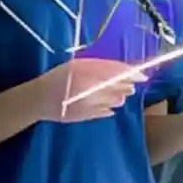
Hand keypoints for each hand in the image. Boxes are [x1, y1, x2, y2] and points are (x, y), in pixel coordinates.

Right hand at [32, 58, 147, 123]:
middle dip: (128, 85)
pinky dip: (110, 107)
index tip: (142, 75)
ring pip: (116, 101)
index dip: (131, 74)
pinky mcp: (89, 116)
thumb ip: (99, 68)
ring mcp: (91, 105)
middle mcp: (92, 89)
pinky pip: (107, 112)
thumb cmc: (58, 77)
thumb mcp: (77, 66)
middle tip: (131, 84)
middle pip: (119, 87)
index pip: (116, 72)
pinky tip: (106, 103)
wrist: (40, 99)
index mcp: (88, 72)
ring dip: (120, 96)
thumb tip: (122, 72)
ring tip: (119, 93)